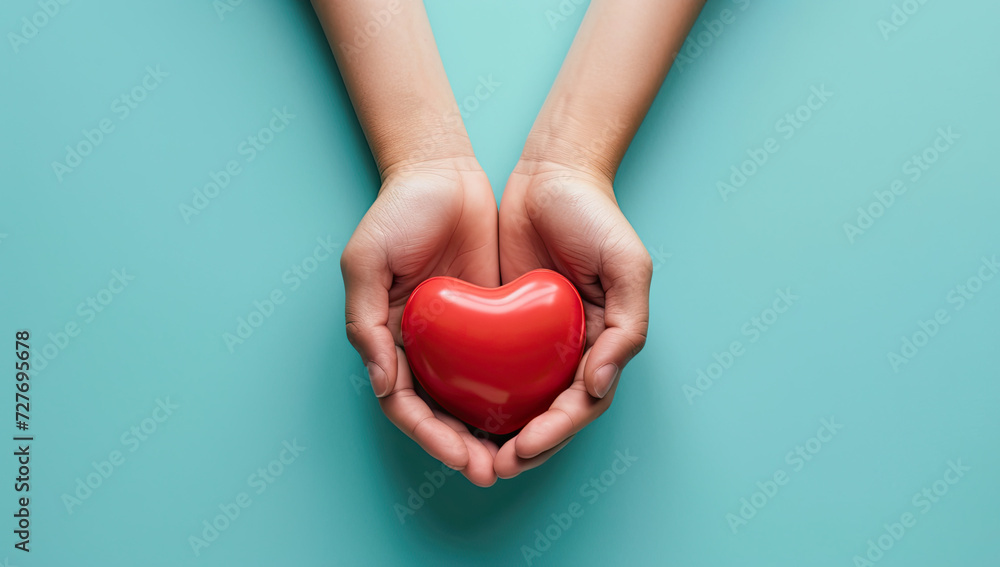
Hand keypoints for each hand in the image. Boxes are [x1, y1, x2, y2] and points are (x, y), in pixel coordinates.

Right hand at [341, 157, 500, 486]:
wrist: (444, 171)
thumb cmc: (397, 212)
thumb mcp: (365, 262)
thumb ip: (366, 323)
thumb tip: (382, 384)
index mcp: (389, 340)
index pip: (405, 406)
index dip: (429, 437)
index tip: (460, 457)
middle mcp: (424, 346)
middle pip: (442, 414)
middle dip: (463, 447)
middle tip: (494, 470)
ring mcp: (459, 336)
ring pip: (474, 400)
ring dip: (492, 432)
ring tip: (520, 456)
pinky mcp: (493, 320)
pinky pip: (504, 367)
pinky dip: (515, 394)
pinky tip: (538, 413)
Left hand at [494, 160, 651, 478]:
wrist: (549, 174)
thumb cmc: (595, 216)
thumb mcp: (629, 265)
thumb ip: (627, 327)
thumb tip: (598, 387)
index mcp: (602, 344)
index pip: (580, 404)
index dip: (555, 432)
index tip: (523, 448)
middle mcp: (568, 348)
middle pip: (546, 414)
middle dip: (523, 447)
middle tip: (490, 467)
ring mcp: (532, 338)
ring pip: (514, 401)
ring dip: (494, 434)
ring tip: (468, 456)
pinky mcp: (499, 322)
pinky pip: (485, 367)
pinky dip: (474, 394)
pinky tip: (451, 412)